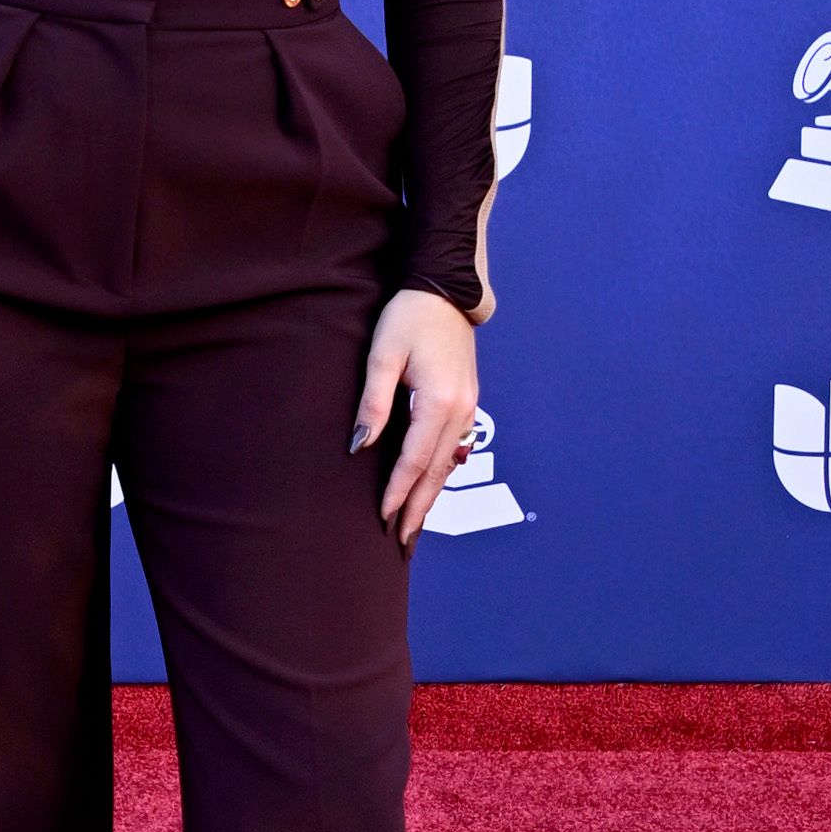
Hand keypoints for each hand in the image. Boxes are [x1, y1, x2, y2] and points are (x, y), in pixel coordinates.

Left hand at [351, 288, 480, 551]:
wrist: (446, 290)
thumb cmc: (409, 317)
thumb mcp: (383, 355)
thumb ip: (373, 403)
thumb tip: (361, 446)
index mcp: (440, 402)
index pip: (414, 460)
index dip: (398, 491)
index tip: (383, 516)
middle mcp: (461, 410)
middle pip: (436, 471)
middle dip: (418, 507)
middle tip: (401, 540)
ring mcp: (469, 408)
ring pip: (448, 464)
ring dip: (430, 495)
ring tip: (413, 524)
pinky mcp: (468, 402)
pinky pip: (453, 448)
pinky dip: (439, 473)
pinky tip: (428, 487)